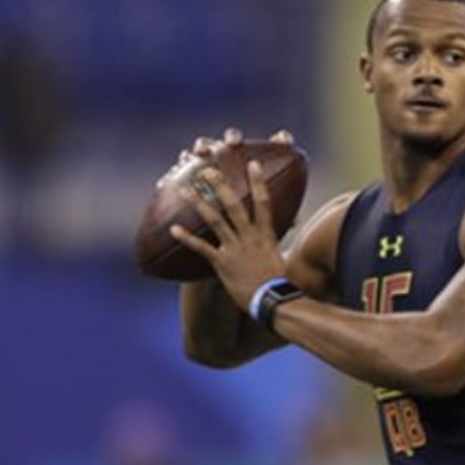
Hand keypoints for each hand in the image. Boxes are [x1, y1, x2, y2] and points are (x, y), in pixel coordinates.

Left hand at [169, 155, 287, 312]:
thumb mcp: (280, 255)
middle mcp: (250, 237)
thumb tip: (290, 226)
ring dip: (199, 203)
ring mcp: (235, 249)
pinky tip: (174, 228)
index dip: (258, 182)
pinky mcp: (222, 263)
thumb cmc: (278, 281)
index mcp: (266, 234)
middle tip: (208, 170)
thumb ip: (277, 238)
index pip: (263, 202)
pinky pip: (202, 248)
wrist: (272, 300)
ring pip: (215, 221)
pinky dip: (187, 238)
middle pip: (234, 205)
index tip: (252, 164)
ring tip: (185, 190)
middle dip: (221, 186)